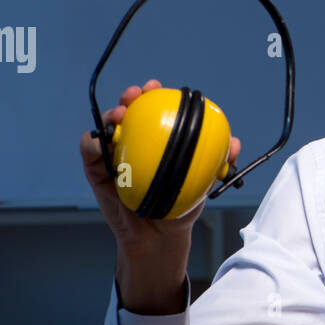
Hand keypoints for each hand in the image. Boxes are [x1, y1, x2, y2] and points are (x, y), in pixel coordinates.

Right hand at [79, 78, 241, 252]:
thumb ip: (219, 163)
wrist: (158, 237)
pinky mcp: (94, 169)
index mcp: (156, 141)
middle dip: (131, 97)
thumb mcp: (202, 185)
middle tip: (137, 94)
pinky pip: (89, 151)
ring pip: (107, 126)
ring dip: (110, 114)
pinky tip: (100, 140)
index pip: (153, 111)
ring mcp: (112, 154)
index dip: (153, 95)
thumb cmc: (180, 206)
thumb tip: (234, 143)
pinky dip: (92, 141)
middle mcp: (133, 143)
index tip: (157, 87)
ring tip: (119, 114)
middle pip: (128, 112)